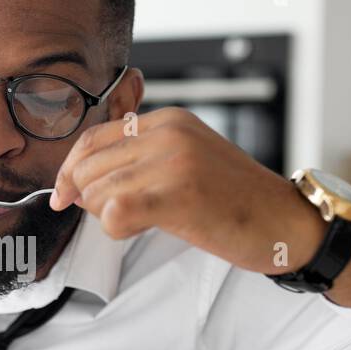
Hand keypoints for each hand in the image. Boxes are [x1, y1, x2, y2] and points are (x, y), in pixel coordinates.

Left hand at [50, 107, 326, 274]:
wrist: (286, 223)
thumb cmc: (237, 201)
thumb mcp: (186, 160)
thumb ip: (140, 160)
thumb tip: (79, 182)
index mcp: (168, 120)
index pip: (92, 138)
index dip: (70, 171)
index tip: (64, 195)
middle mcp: (168, 132)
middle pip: (88, 166)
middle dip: (89, 199)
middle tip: (116, 217)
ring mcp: (174, 161)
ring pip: (97, 191)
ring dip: (107, 217)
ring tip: (142, 222)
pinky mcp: (179, 194)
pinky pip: (115, 213)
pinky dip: (117, 229)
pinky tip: (142, 229)